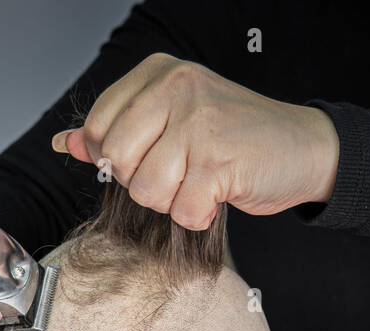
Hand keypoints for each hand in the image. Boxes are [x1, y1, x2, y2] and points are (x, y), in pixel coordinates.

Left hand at [51, 53, 338, 228]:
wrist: (303, 147)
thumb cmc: (234, 139)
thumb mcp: (171, 122)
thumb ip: (118, 130)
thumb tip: (66, 144)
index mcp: (159, 74)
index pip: (98, 128)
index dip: (118, 160)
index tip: (152, 158)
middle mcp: (177, 88)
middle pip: (118, 161)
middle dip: (144, 183)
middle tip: (180, 174)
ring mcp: (198, 122)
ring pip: (147, 191)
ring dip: (174, 203)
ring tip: (200, 183)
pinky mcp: (219, 159)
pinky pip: (182, 211)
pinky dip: (199, 216)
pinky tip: (217, 195)